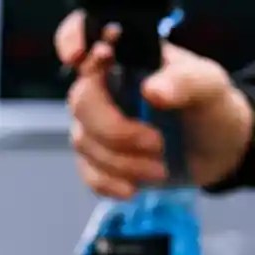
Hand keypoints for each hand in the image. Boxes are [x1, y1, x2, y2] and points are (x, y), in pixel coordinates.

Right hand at [55, 10, 252, 196]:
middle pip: (81, 102)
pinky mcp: (97, 158)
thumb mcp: (210, 86)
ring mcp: (95, 124)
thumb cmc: (210, 108)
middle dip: (116, 131)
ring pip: (84, 142)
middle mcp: (102, 88)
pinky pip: (87, 172)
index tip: (79, 58)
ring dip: (123, 162)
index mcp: (125, 59)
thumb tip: (151, 90)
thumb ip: (185, 81)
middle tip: (156, 143)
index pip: (83, 36)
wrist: (215, 150)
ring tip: (160, 167)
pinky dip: (109, 183)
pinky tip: (133, 187)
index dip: (71, 41)